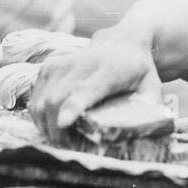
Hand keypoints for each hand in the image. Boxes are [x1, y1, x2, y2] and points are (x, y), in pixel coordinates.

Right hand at [27, 30, 162, 142]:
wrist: (122, 40)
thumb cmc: (139, 70)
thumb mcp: (152, 86)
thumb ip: (150, 109)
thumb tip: (144, 135)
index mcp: (110, 71)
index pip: (86, 90)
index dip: (72, 108)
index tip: (63, 125)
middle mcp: (82, 64)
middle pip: (57, 98)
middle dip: (54, 128)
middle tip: (64, 147)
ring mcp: (62, 63)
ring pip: (41, 98)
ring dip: (43, 124)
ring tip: (57, 138)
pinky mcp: (50, 65)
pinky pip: (35, 95)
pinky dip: (38, 113)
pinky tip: (50, 123)